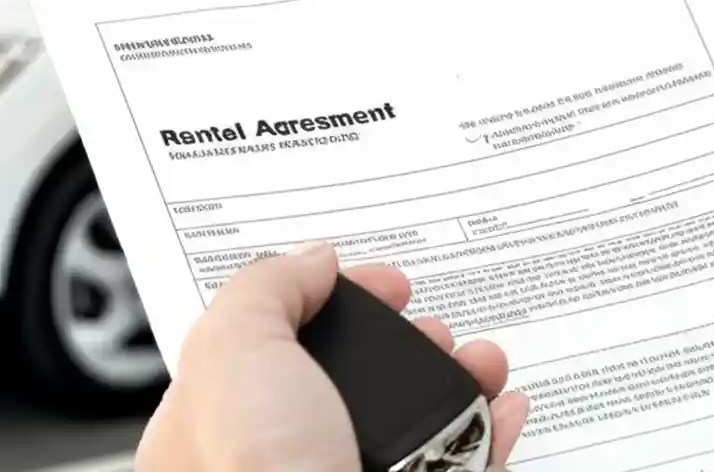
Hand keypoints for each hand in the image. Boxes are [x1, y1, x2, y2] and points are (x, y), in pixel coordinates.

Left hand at [136, 243, 528, 470]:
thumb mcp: (232, 349)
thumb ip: (264, 290)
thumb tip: (310, 262)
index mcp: (212, 425)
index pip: (258, 347)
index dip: (309, 302)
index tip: (358, 278)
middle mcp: (278, 460)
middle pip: (345, 382)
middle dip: (397, 339)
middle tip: (425, 320)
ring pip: (410, 424)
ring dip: (454, 377)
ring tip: (479, 357)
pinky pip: (462, 468)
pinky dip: (488, 434)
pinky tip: (502, 405)